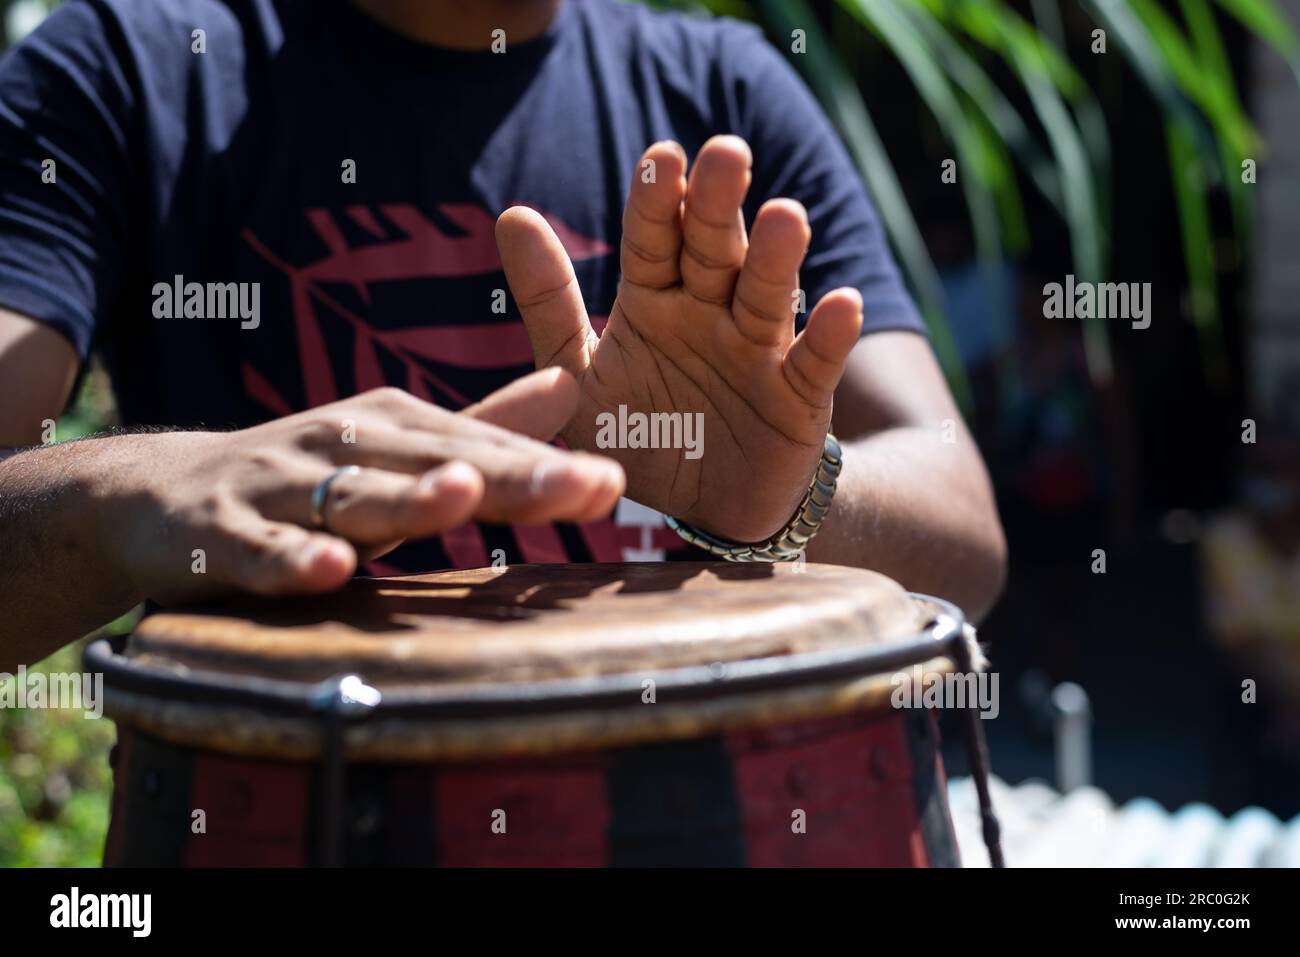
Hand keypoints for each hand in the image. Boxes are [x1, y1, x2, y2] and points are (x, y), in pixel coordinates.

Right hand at [92, 370, 623, 604]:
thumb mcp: (393, 446)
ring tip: (462, 495)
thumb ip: (481, 428)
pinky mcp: (220, 531)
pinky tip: (328, 569)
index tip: (612, 483)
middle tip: (580, 486)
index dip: (548, 468)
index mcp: (392, 425)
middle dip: (509, 476)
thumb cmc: (302, 476)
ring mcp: (279, 485)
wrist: (155, 492)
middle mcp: (344, 443)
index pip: (482, 449)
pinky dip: (291, 559)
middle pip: (435, 463)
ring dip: (406, 498)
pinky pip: (259, 549)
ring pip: (352, 496)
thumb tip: (572, 386)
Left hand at [496, 136, 862, 542]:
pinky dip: (829, 335)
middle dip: (719, 206)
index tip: (661, 157)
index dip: (658, 201)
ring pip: (766, 295)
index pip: (654, 239)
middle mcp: (710, 312)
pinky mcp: (799, 397)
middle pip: (713, 251)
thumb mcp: (582, 374)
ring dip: (776, 257)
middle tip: (726, 155)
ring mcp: (759, 350)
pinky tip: (842, 303)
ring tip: (785, 216)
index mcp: (656, 299)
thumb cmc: (643, 433)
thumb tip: (511, 213)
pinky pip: (815, 364)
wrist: (707, 510)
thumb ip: (549, 303)